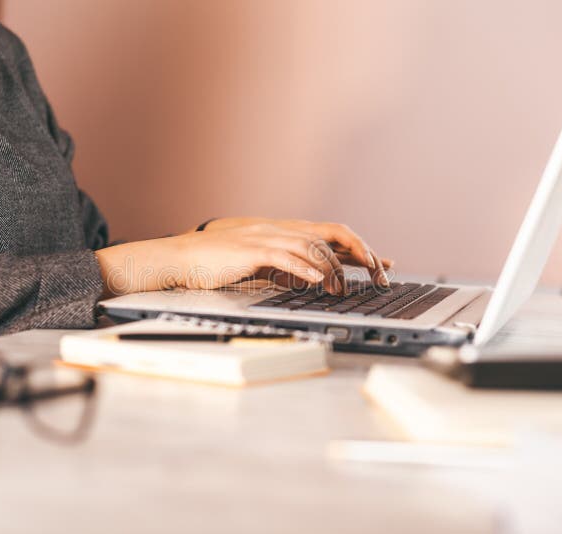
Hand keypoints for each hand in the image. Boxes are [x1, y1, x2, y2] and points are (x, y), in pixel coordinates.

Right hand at [95, 222, 390, 296]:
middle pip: (330, 233)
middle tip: (378, 273)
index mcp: (282, 233)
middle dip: (358, 252)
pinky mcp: (251, 250)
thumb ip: (283, 270)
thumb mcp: (256, 267)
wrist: (181, 259)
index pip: (329, 234)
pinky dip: (306, 269)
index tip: (380, 263)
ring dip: (333, 269)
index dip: (357, 247)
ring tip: (342, 289)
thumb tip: (309, 281)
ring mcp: (265, 237)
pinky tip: (318, 281)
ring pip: (312, 246)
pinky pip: (286, 257)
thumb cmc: (215, 265)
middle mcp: (278, 229)